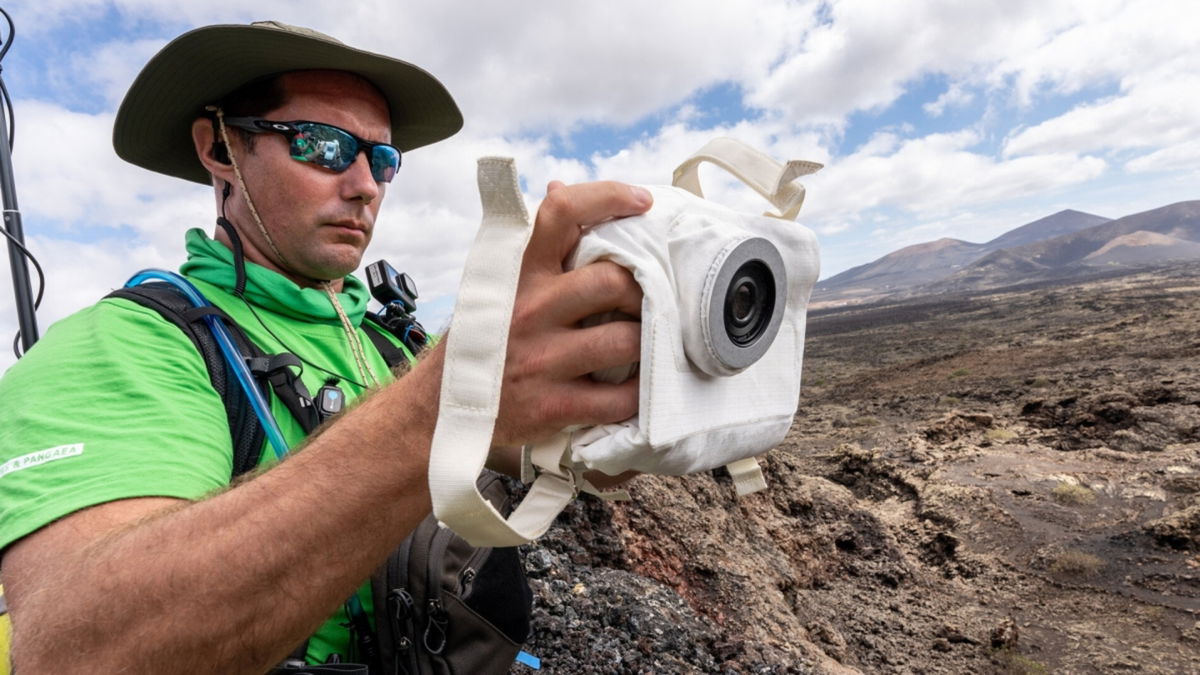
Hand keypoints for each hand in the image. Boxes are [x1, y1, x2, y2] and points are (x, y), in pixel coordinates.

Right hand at [491, 180, 651, 445]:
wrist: (438, 409)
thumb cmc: (482, 336)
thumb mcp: (495, 282)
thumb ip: (534, 243)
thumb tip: (559, 187)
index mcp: (517, 270)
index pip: (562, 211)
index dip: (609, 197)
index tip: (642, 202)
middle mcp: (529, 309)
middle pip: (613, 281)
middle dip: (643, 292)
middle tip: (646, 302)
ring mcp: (542, 360)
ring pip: (626, 340)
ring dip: (647, 342)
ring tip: (645, 344)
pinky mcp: (553, 407)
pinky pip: (619, 398)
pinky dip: (639, 394)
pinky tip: (635, 386)